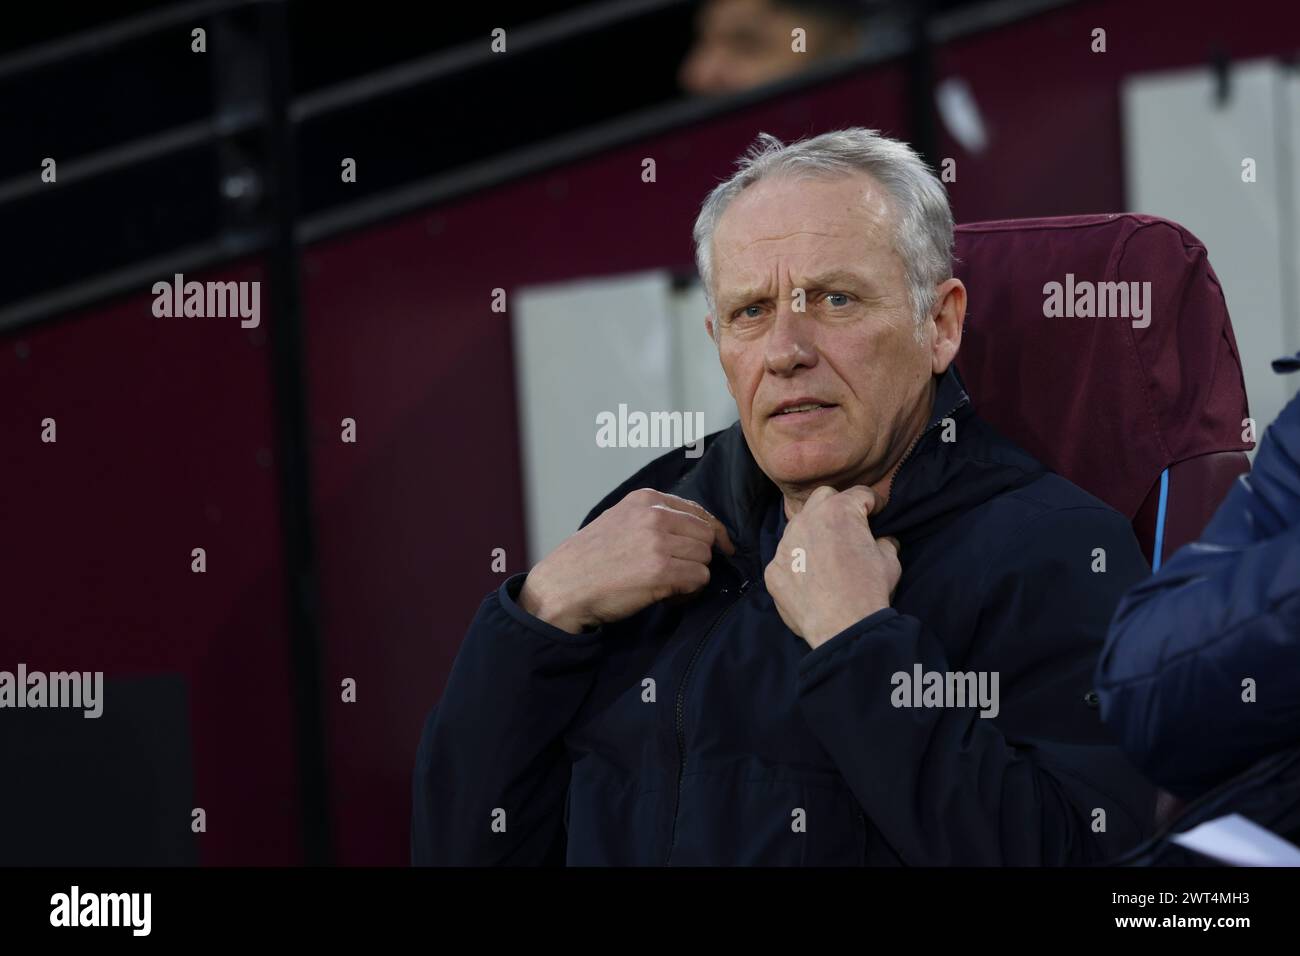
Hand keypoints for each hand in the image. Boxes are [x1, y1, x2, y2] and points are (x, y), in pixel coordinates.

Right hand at [519, 489, 735, 633]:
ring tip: (669, 586)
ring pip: (705, 559)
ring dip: (693, 576)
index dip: (712, 532)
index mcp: (646, 499)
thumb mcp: (619, 520)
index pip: (699, 511)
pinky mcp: (661, 572)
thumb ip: (654, 518)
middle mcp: (655, 516)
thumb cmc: (589, 559)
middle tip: (681, 573)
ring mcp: (659, 543)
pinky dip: (688, 592)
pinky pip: (699, 579)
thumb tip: (695, 530)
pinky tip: (668, 596)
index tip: (719, 546)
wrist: (563, 586)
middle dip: (699, 556)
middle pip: (707, 535)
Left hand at [764, 485, 900, 648]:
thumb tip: (882, 540)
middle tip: (849, 528)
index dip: (872, 503)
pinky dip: (798, 563)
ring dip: (813, 534)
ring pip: (799, 526)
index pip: (859, 494)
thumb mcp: (890, 561)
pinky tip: (810, 579)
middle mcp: (807, 520)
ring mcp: (785, 544)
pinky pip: (786, 558)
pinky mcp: (773, 569)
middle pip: (822, 498)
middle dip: (838, 507)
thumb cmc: (869, 591)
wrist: (843, 629)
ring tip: (828, 555)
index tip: (877, 513)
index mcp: (839, 512)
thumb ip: (884, 542)